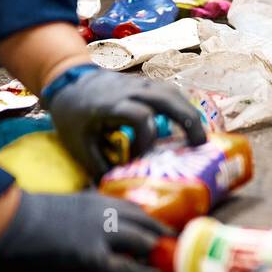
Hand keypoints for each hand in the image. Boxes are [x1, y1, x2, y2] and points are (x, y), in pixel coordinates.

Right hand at [0, 192, 170, 271]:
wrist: (11, 219)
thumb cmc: (31, 215)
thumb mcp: (67, 206)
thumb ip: (88, 213)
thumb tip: (101, 227)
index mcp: (99, 200)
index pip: (137, 210)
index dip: (153, 223)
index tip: (166, 232)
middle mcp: (106, 212)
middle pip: (146, 223)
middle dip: (163, 237)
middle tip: (178, 250)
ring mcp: (101, 233)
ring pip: (142, 242)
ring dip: (158, 254)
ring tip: (171, 266)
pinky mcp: (91, 254)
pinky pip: (125, 268)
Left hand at [45, 66, 206, 177]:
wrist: (70, 82)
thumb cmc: (74, 115)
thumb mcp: (78, 143)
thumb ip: (98, 166)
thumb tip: (118, 188)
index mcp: (111, 105)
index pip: (140, 116)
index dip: (147, 139)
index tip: (142, 158)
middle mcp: (130, 90)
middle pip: (167, 98)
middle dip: (187, 121)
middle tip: (199, 145)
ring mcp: (142, 84)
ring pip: (174, 93)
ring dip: (191, 113)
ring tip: (201, 138)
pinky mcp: (148, 84)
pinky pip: (172, 92)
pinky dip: (185, 107)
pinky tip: (191, 124)